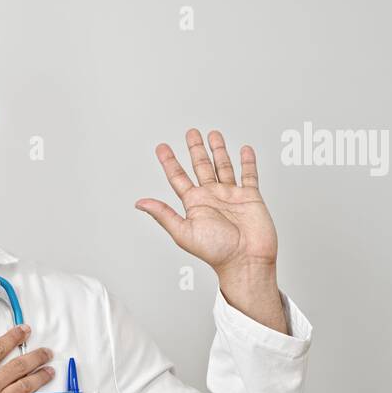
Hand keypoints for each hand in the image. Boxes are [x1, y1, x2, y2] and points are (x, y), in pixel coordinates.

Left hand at [135, 129, 277, 273]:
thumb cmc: (217, 252)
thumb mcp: (183, 232)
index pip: (178, 177)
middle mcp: (212, 197)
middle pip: (201, 166)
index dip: (169, 161)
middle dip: (195, 149)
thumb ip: (163, 214)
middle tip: (190, 132)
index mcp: (194, 204)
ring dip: (218, 150)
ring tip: (213, 135)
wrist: (247, 260)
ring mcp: (231, 195)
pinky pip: (249, 175)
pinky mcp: (251, 197)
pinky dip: (247, 162)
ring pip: (223, 166)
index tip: (162, 147)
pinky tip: (244, 150)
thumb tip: (140, 203)